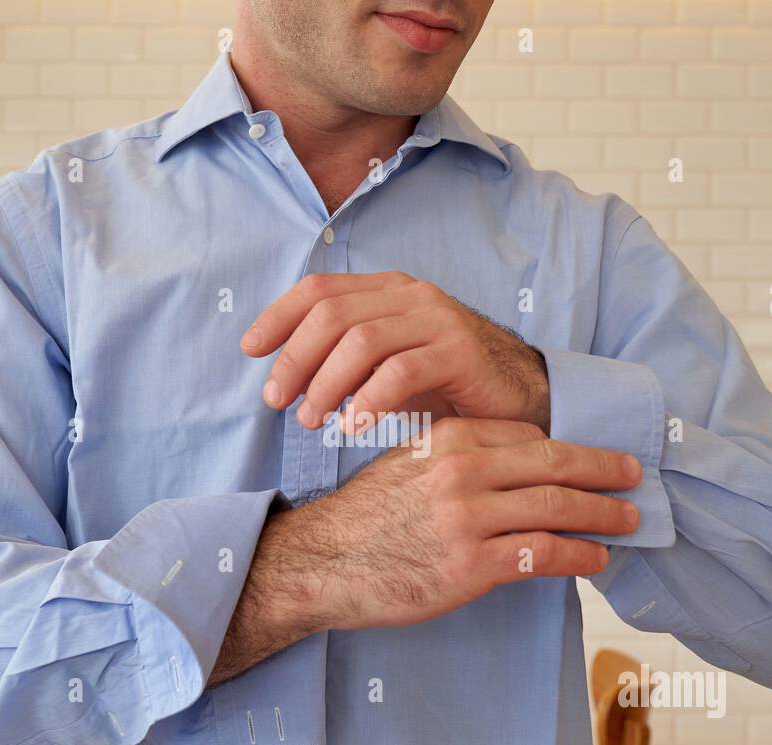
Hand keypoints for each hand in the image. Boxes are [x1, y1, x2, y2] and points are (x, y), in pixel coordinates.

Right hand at [227, 418, 641, 653]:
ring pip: (557, 507)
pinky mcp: (471, 565)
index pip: (527, 437)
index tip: (594, 459)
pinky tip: (595, 558)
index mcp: (448, 438)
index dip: (569, 449)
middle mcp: (462, 471)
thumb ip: (454, 453)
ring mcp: (469, 518)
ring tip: (626, 521)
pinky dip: (579, 555)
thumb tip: (512, 461)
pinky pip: (543, 553)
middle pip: (554, 464)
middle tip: (634, 477)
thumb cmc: (364, 518)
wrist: (322, 564)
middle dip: (603, 470)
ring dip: (602, 515)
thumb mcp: (404, 463)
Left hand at [240, 272, 551, 435]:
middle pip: (332, 315)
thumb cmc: (446, 386)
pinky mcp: (460, 352)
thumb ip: (346, 361)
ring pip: (362, 340)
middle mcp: (411, 295)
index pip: (319, 289)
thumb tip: (286, 380)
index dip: (278, 316)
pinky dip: (369, 400)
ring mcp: (438, 319)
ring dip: (326, 383)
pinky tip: (354, 427)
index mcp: (388, 291)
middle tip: (277, 401)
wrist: (520, 396)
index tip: (250, 350)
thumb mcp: (388, 367)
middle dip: (295, 358)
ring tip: (311, 421)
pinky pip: (401, 371)